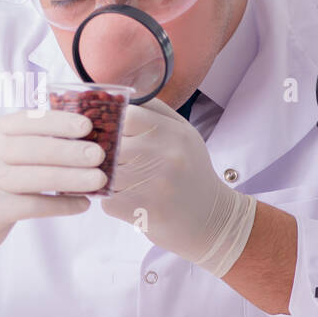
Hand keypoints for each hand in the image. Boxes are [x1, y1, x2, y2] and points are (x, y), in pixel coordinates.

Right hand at [0, 108, 106, 270]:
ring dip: (71, 178)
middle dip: (69, 150)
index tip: (87, 125)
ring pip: (35, 177)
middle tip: (99, 154)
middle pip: (32, 148)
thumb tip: (77, 136)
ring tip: (98, 179)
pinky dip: (61, 205)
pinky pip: (33, 206)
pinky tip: (82, 205)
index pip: (25, 120)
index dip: (58, 121)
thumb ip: (23, 142)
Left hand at [100, 97, 256, 276]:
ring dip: (103, 177)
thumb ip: (154, 112)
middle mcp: (167, 154)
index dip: (111, 123)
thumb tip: (118, 96)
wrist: (214, 220)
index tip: (107, 133)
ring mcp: (156, 183)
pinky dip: (110, 200)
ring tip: (115, 180)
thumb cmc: (191, 173)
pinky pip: (107, 199)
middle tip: (105, 160)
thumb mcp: (183, 134)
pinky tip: (125, 200)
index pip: (127, 115)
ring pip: (104, 172)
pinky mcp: (145, 211)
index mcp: (174, 132)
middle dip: (103, 152)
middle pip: (112, 144)